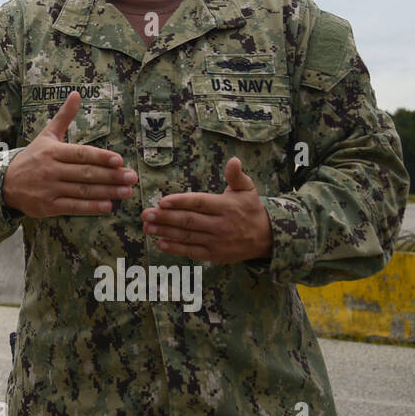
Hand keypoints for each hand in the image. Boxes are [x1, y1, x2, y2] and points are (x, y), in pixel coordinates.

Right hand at [1, 91, 136, 217]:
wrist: (4, 182)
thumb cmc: (33, 157)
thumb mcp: (47, 135)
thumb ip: (65, 116)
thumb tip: (77, 93)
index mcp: (52, 151)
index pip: (80, 154)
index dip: (100, 157)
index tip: (119, 160)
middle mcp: (50, 170)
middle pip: (85, 173)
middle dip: (111, 176)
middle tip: (132, 177)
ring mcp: (49, 189)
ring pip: (82, 191)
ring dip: (106, 192)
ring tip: (126, 191)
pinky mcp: (47, 206)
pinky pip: (72, 207)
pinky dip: (91, 207)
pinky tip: (108, 205)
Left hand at [142, 157, 272, 263]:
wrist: (268, 238)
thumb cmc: (251, 209)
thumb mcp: (247, 189)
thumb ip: (236, 176)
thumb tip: (234, 160)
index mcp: (226, 206)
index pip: (200, 203)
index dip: (180, 202)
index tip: (162, 201)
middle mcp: (221, 225)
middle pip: (189, 221)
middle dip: (165, 218)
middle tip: (146, 214)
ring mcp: (218, 242)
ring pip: (188, 236)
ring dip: (165, 233)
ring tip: (147, 228)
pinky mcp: (215, 255)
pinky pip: (192, 252)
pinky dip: (176, 249)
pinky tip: (160, 243)